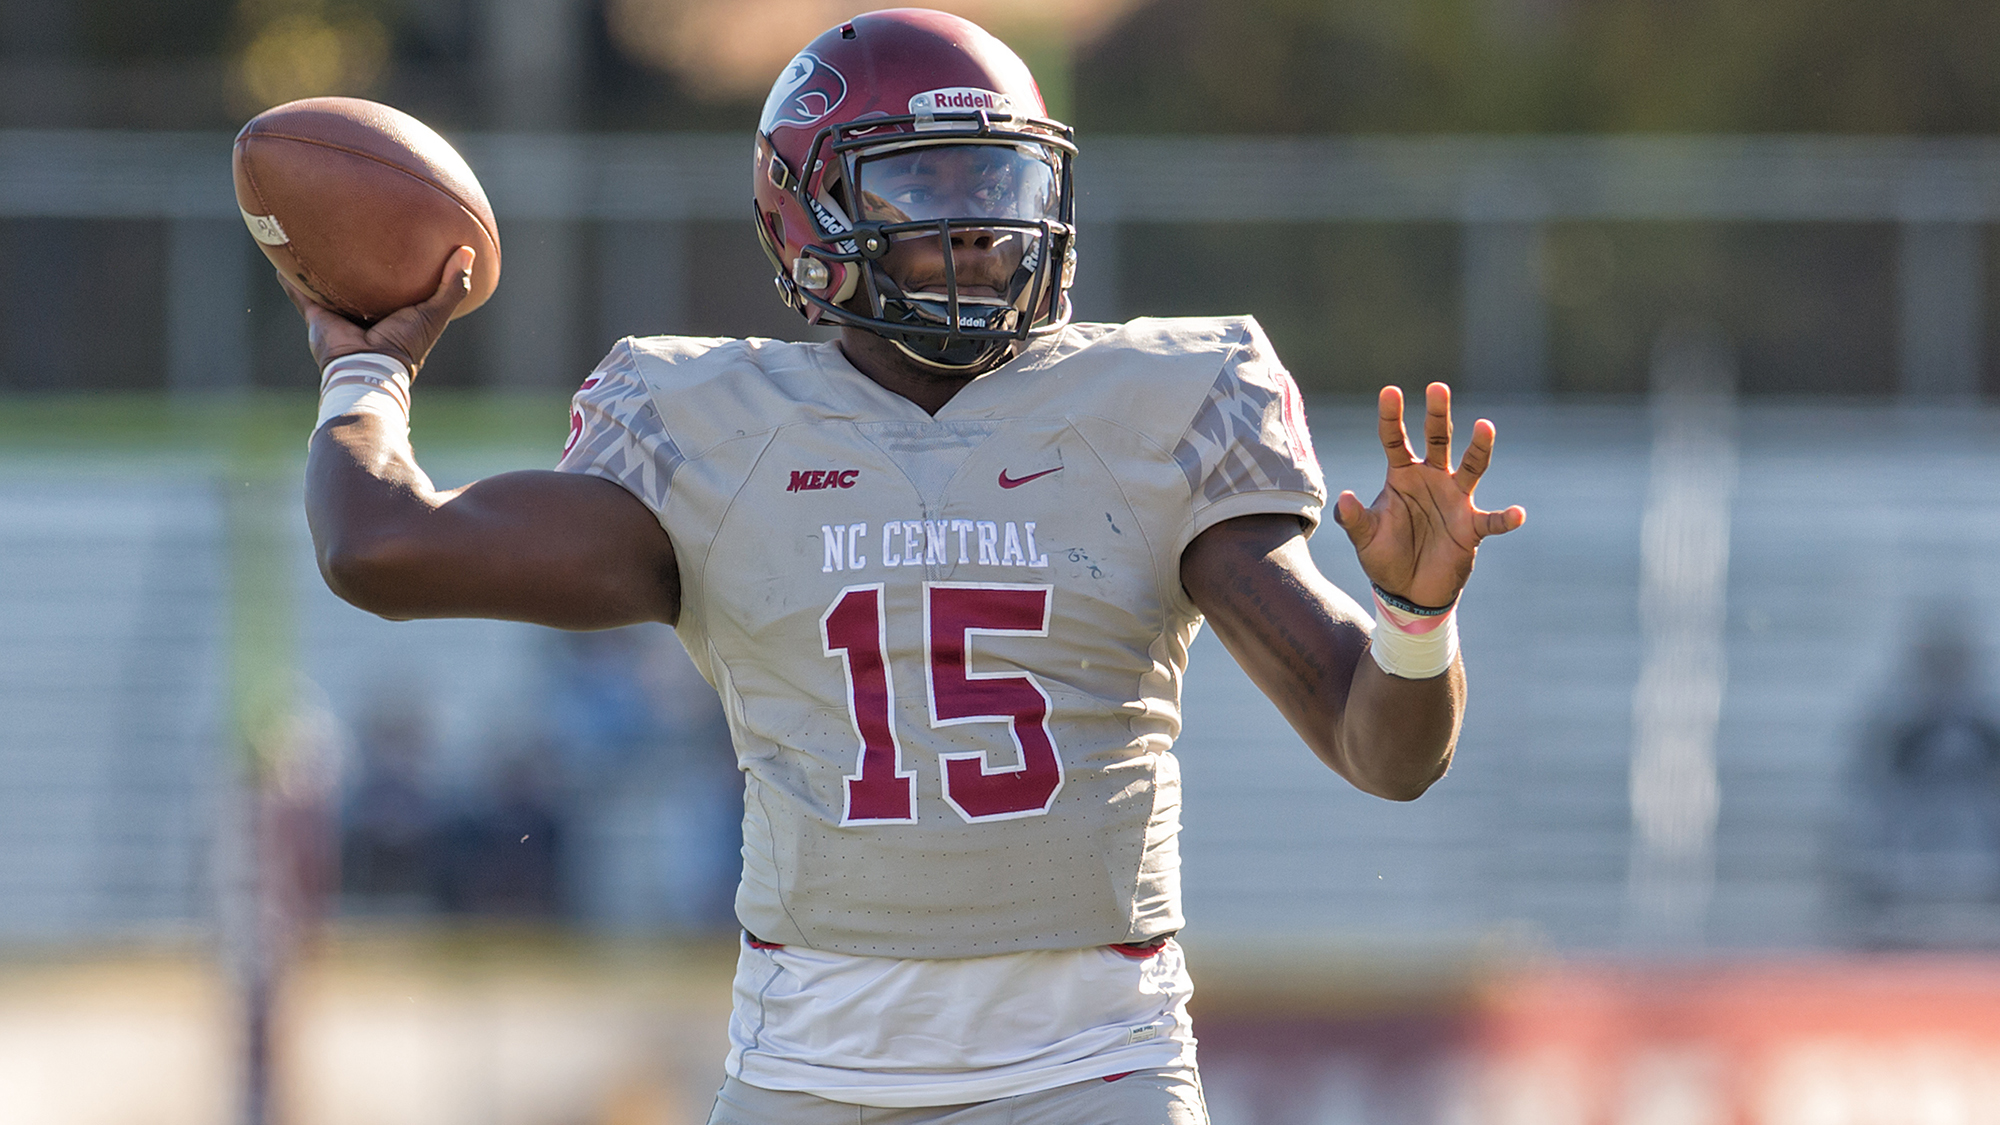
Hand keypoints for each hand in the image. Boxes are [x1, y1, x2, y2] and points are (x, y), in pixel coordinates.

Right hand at [277, 247, 474, 374]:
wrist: (368, 369)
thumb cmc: (405, 345)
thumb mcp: (435, 313)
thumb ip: (453, 285)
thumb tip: (468, 250)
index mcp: (393, 313)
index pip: (395, 284)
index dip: (397, 266)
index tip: (398, 242)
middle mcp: (365, 313)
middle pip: (359, 282)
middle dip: (356, 263)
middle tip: (353, 233)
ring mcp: (340, 315)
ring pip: (328, 285)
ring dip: (320, 267)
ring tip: (313, 238)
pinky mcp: (317, 317)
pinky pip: (300, 294)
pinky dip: (290, 279)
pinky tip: (280, 259)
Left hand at [1332, 382, 1524, 607]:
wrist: (1409, 591)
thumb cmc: (1385, 557)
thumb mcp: (1365, 539)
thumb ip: (1354, 519)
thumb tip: (1345, 498)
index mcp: (1402, 476)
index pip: (1395, 439)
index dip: (1392, 416)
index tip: (1390, 391)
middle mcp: (1432, 480)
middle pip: (1437, 439)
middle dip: (1437, 415)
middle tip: (1438, 387)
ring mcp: (1455, 500)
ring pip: (1471, 466)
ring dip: (1479, 448)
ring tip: (1484, 426)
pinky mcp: (1472, 527)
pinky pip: (1492, 520)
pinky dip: (1505, 518)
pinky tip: (1516, 514)